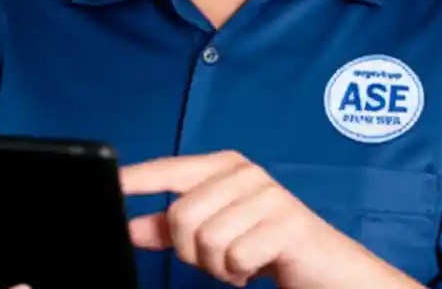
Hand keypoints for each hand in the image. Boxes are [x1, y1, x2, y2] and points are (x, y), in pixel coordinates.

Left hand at [120, 151, 423, 288]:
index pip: (170, 169)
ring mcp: (269, 194)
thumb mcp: (215, 234)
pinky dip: (241, 274)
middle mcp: (245, 173)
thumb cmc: (268, 247)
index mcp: (224, 167)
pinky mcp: (289, 223)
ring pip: (207, 239)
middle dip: (193, 251)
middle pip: (182, 216)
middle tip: (220, 259)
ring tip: (242, 262)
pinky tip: (260, 268)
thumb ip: (172, 229)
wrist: (330, 269)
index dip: (138, 178)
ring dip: (219, 267)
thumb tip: (131, 227)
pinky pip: (235, 257)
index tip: (112, 184)